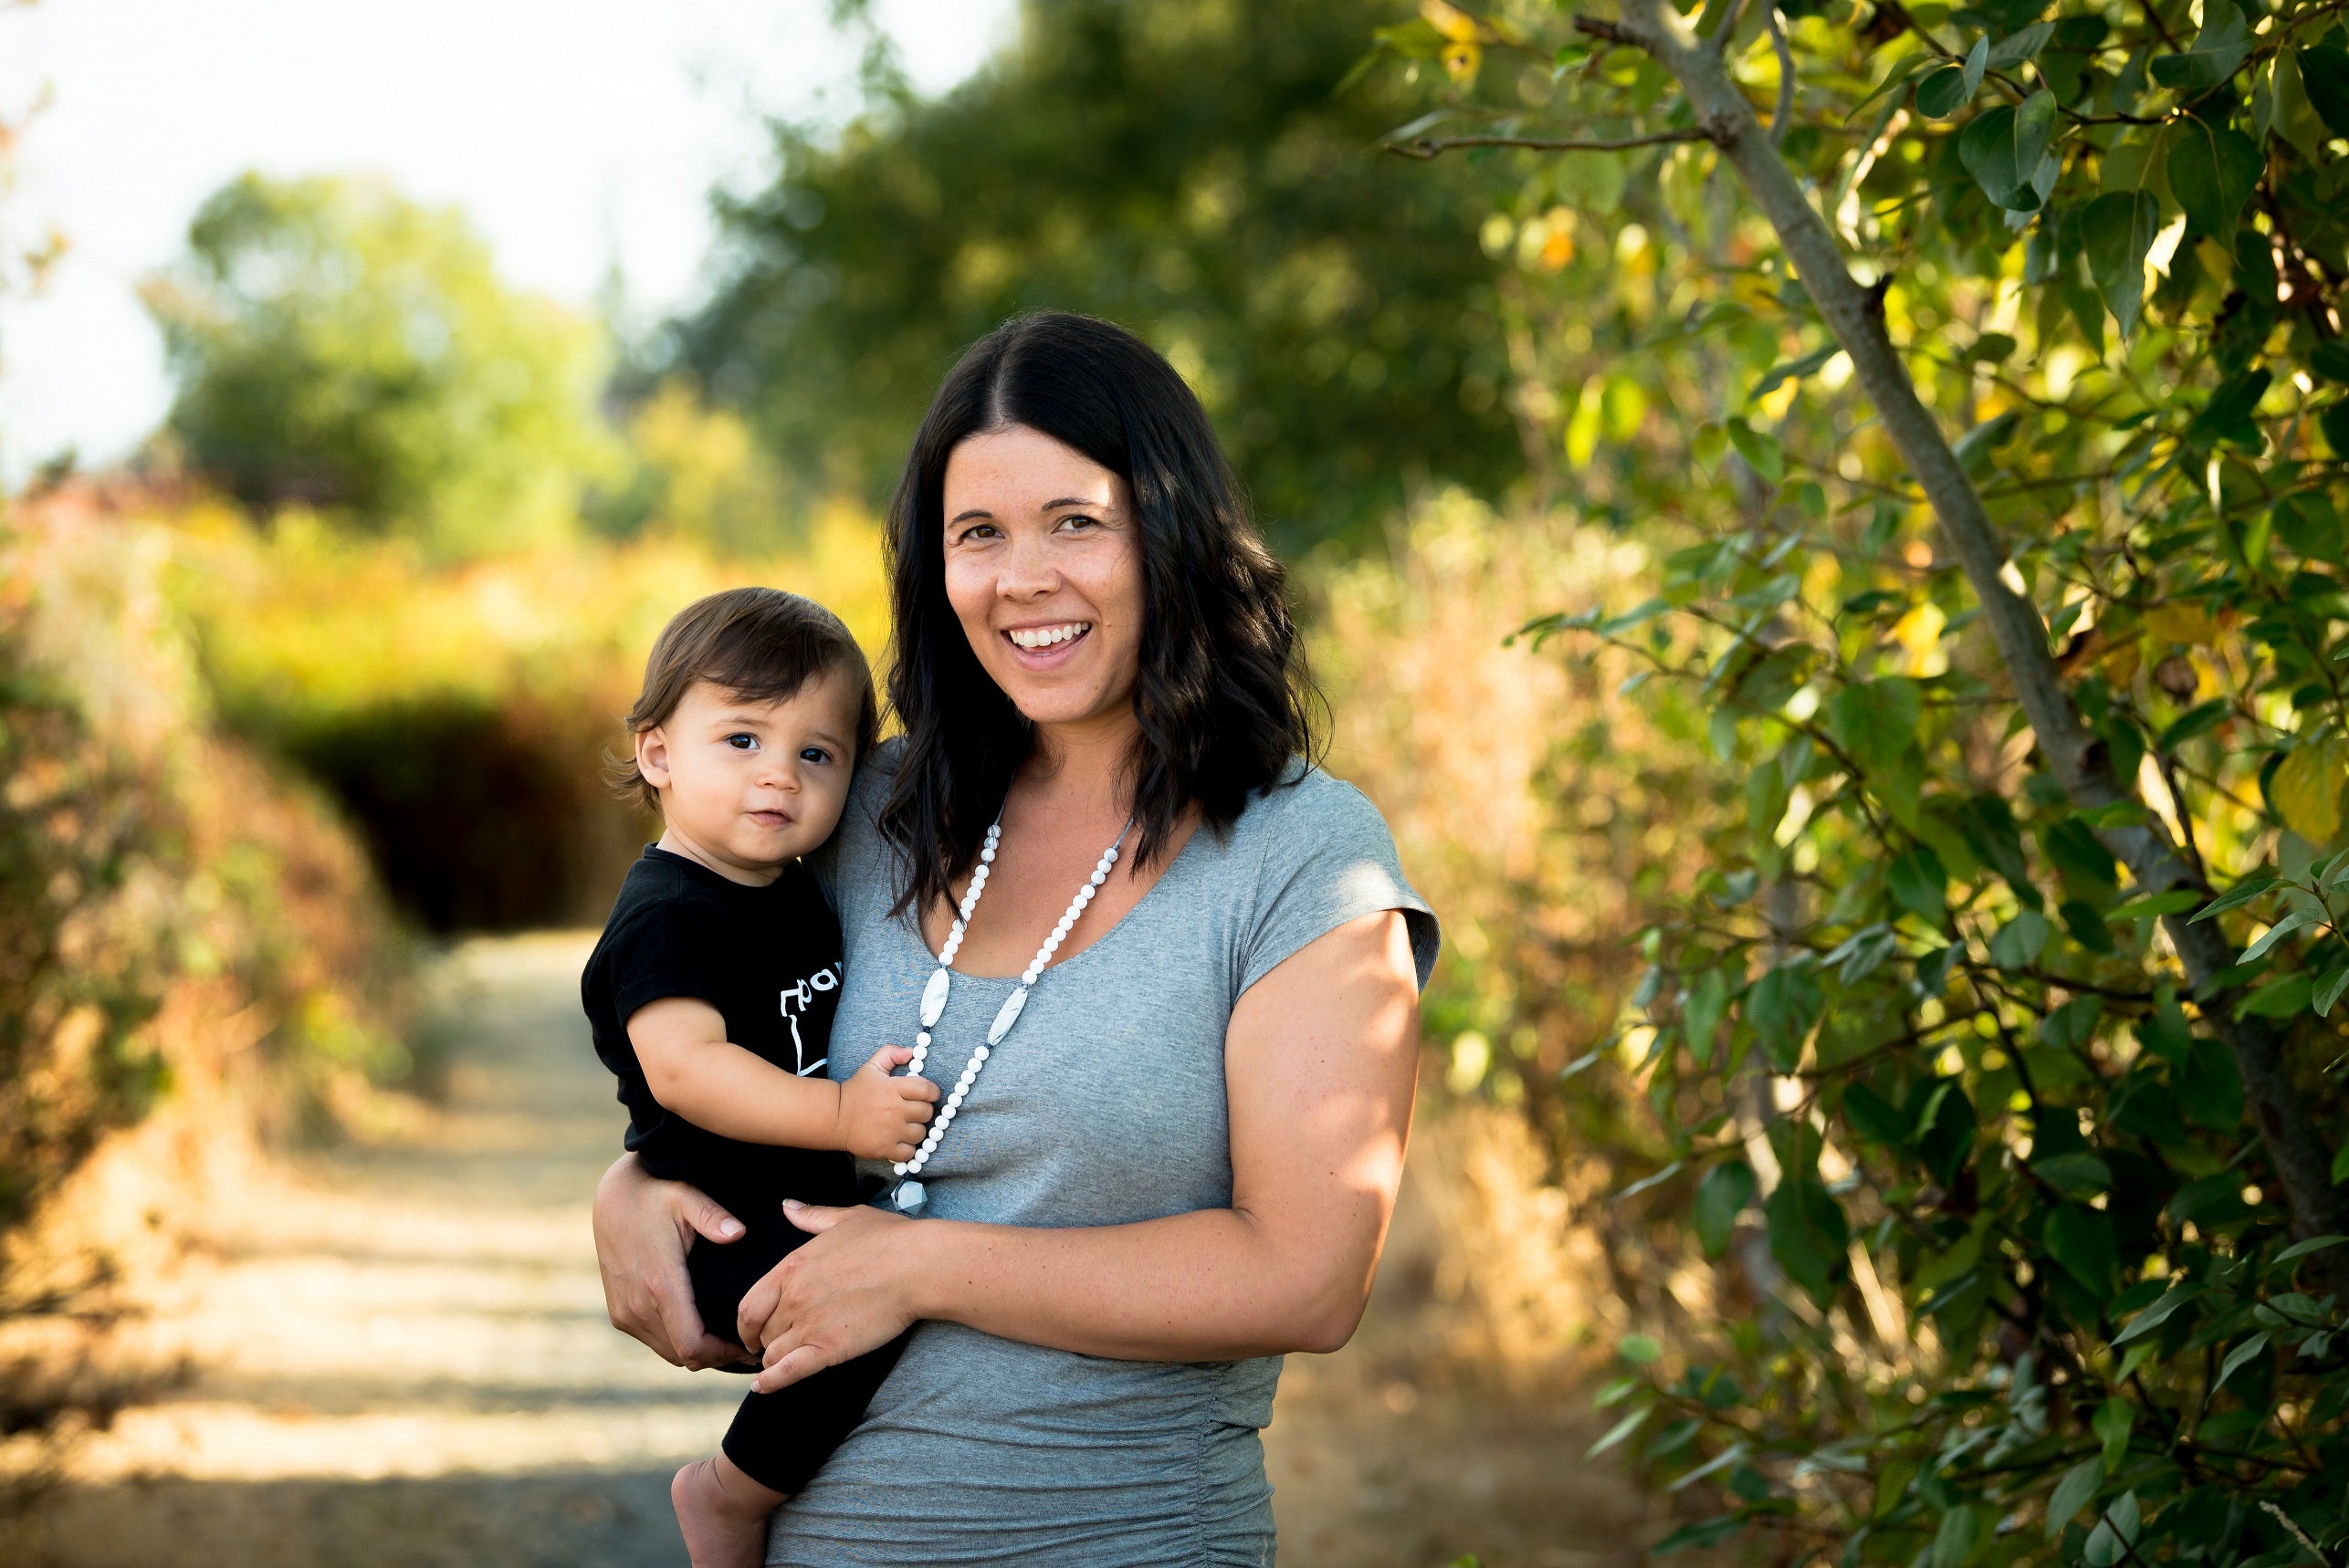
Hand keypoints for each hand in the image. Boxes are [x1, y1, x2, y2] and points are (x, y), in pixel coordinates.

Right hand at [591, 1153, 752, 1369]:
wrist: (613, 1198)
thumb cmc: (656, 1195)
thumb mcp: (687, 1197)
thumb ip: (713, 1216)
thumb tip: (739, 1233)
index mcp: (660, 1284)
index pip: (692, 1345)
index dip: (722, 1354)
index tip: (748, 1346)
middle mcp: (638, 1305)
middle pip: (683, 1356)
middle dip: (716, 1357)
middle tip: (746, 1345)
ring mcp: (624, 1312)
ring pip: (667, 1353)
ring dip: (697, 1352)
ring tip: (727, 1340)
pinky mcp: (618, 1312)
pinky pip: (652, 1341)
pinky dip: (676, 1343)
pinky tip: (699, 1330)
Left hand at [740, 1200, 919, 1391]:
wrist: (917, 1266)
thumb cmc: (889, 1239)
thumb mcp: (846, 1218)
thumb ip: (811, 1216)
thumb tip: (788, 1207)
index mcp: (791, 1267)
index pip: (750, 1304)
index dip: (746, 1324)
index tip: (751, 1331)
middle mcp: (792, 1297)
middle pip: (763, 1332)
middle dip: (767, 1341)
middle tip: (776, 1347)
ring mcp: (808, 1324)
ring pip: (773, 1353)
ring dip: (775, 1360)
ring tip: (783, 1364)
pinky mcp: (828, 1348)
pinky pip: (787, 1372)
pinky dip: (771, 1382)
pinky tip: (764, 1387)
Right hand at [830, 1044, 937, 1160]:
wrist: (834, 1117)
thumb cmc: (855, 1091)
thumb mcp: (871, 1067)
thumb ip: (891, 1054)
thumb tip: (911, 1052)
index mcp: (892, 1088)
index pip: (927, 1090)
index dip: (932, 1092)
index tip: (928, 1095)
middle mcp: (894, 1110)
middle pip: (927, 1112)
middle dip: (923, 1110)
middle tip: (914, 1110)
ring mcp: (890, 1131)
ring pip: (920, 1133)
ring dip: (916, 1129)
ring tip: (906, 1126)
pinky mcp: (885, 1149)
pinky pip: (910, 1152)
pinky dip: (908, 1148)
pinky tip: (900, 1140)